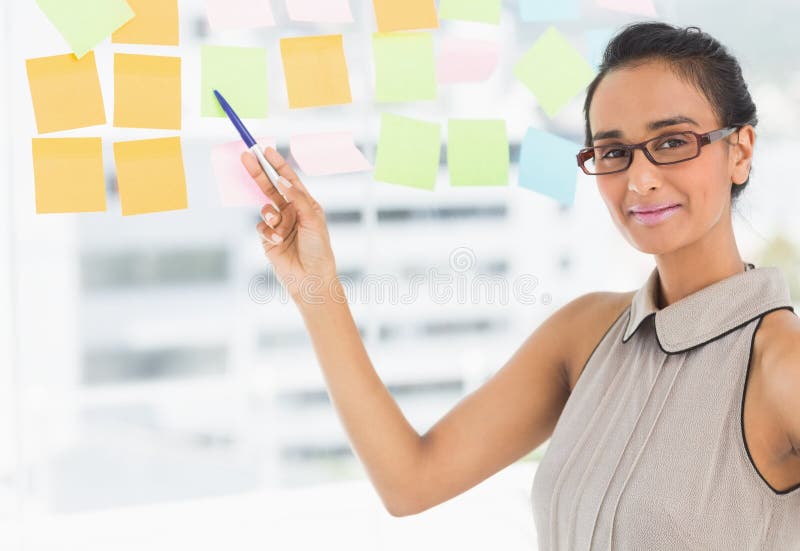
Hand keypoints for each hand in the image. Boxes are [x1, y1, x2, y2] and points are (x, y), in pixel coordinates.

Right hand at [242, 147, 337, 300]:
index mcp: (305, 204)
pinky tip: (278, 241)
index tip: (265, 150)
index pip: (288, 180)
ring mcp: (278, 224)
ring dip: (271, 216)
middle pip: (270, 187)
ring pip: (265, 209)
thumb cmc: (318, 249)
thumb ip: (297, 198)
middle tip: (246, 157)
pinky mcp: (268, 238)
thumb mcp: (312, 219)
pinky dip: (268, 232)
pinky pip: (261, 227)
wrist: (311, 278)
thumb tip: (282, 180)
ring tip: (280, 228)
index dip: (277, 164)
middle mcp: (291, 211)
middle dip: (259, 172)